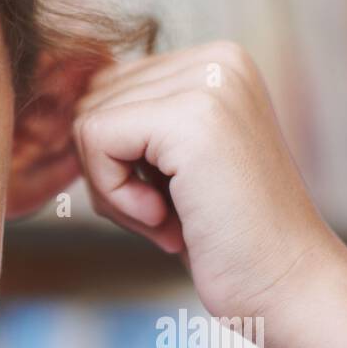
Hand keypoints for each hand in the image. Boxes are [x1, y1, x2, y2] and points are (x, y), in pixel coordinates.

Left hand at [72, 40, 343, 319]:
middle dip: (110, 172)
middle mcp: (218, 59)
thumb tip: (58, 99)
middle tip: (166, 217)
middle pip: (93, 100)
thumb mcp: (175, 162)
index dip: (116, 157)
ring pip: (88, 120)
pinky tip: (165, 221)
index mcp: (218, 62)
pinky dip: (114, 194)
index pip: (108, 88)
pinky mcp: (192, 118)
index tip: (170, 200)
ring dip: (113, 189)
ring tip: (170, 219)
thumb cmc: (225, 238)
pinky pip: (95, 139)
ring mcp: (209, 83)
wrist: (288, 288)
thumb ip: (134, 120)